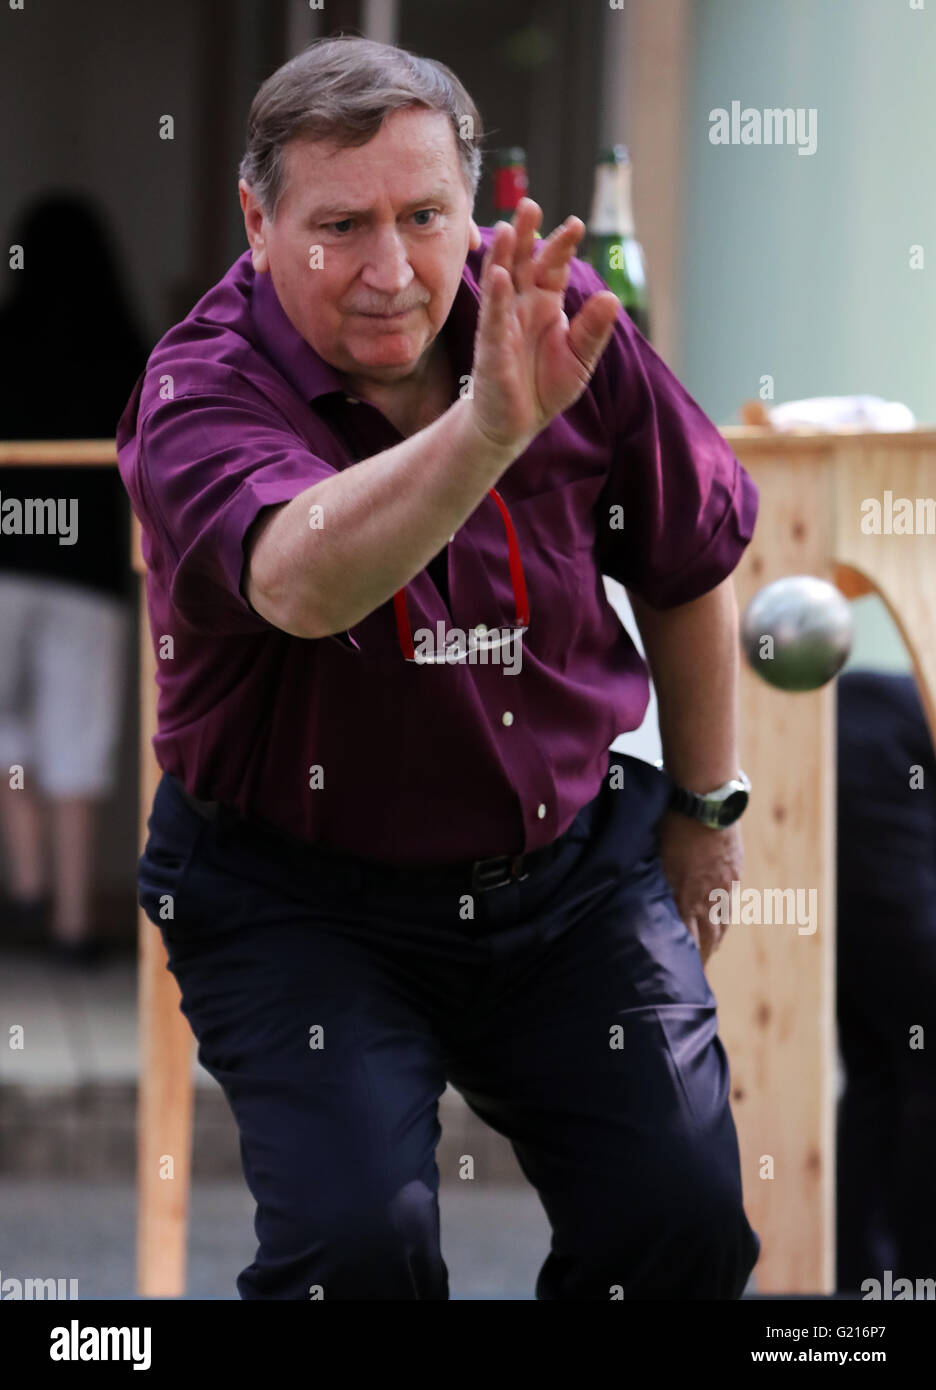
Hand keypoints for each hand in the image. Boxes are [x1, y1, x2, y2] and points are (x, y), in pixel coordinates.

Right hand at [468, 197, 620, 452]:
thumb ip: (594, 330)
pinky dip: (496, 297)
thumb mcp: (580, 359)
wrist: (514, 423)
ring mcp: (503, 323)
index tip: (575, 224)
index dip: (561, 246)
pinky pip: (494, 318)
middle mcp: (522, 306)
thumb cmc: (544, 387)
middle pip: (521, 262)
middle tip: (529, 205)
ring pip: (501, 282)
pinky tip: (498, 275)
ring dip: (503, 255)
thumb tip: (612, 298)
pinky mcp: (492, 347)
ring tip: (507, 227)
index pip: (552, 266)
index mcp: (545, 303)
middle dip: (524, 234)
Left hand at [657, 811, 743, 966]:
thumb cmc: (669, 822)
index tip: (674, 977)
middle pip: (706, 940)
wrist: (705, 799)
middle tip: (692, 976)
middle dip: (699, 960)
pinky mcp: (734, 875)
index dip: (681, 960)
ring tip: (705, 956)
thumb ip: (652, 883)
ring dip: (712, 943)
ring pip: (720, 927)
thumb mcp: (653, 856)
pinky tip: (718, 926)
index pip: (683, 940)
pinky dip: (722, 922)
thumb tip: (641, 900)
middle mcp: (706, 898)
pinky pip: (729, 907)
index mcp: (682, 895)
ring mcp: (724, 887)